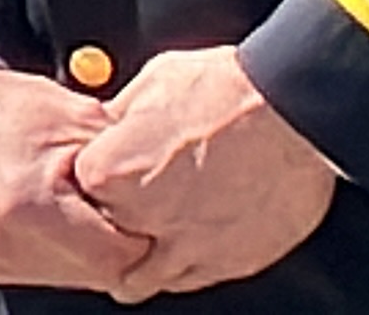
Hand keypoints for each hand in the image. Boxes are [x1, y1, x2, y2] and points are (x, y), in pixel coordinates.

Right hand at [0, 57, 149, 291]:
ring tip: (82, 208)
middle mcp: (2, 240)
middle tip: (114, 208)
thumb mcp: (78, 118)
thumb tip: (172, 201)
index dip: (141, 232)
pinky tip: (57, 216)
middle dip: (117, 243)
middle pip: (99, 272)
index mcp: (26, 204)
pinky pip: (45, 271)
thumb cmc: (4, 107)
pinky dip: (61, 248)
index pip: (119, 254)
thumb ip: (126, 166)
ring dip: (90, 250)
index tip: (145, 211)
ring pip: (76, 277)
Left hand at [74, 45, 334, 301]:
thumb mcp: (148, 87)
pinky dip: (179, 271)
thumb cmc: (223, 90)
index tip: (104, 184)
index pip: (77, 194)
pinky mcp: (225, 262)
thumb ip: (118, 120)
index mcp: (106, 172)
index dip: (92, 188)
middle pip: (105, 236)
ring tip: (142, 250)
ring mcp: (182, 245)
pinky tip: (180, 255)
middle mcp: (137, 216)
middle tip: (125, 214)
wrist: (292, 112)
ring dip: (138, 263)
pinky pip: (187, 281)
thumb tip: (109, 128)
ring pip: (140, 276)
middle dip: (112, 225)